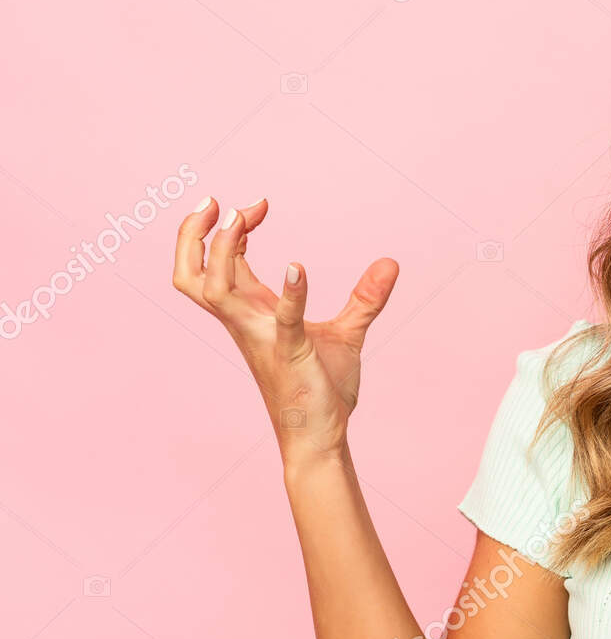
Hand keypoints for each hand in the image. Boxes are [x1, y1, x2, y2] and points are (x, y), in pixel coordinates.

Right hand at [172, 197, 399, 465]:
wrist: (322, 435)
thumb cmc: (323, 388)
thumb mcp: (347, 333)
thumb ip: (365, 298)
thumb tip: (391, 264)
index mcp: (251, 314)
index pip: (219, 263)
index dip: (228, 229)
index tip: (257, 205)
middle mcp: (245, 322)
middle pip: (192, 274)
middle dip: (193, 234)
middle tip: (217, 203)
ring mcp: (262, 337)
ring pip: (214, 290)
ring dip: (224, 250)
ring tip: (242, 217)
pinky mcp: (290, 353)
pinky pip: (283, 319)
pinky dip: (290, 292)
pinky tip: (297, 266)